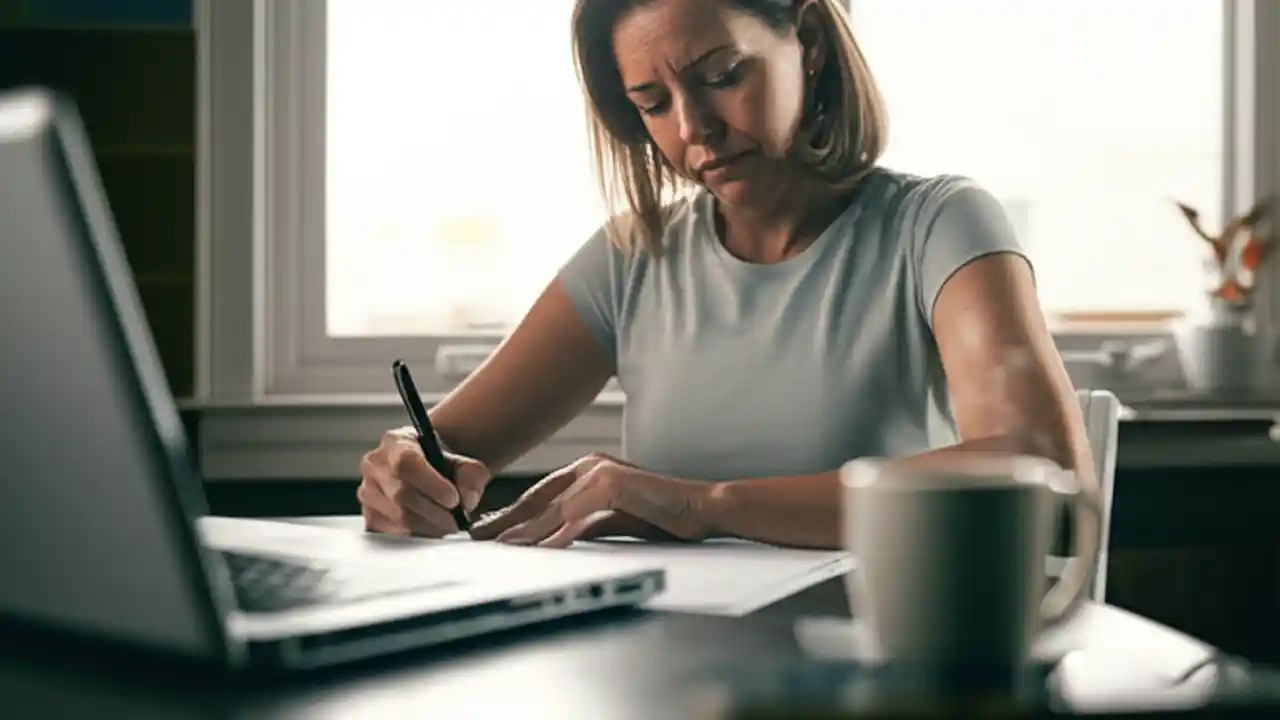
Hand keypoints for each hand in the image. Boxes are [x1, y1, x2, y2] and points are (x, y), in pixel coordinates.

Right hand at [358, 426, 490, 536]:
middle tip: (457, 521)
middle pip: (402, 495)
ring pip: (398, 517)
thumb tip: (468, 501)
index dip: (431, 485)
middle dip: (434, 513)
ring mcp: (368, 492)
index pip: (406, 463)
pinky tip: (431, 529)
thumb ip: (473, 477)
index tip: (454, 500)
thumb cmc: (444, 466)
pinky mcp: (369, 516)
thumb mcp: (464, 463)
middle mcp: (375, 465)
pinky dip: (416, 535)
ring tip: (447, 525)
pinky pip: (392, 533)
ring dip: (428, 526)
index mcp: (396, 442)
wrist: (428, 472)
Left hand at [469, 453, 711, 547]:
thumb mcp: (611, 520)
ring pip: (552, 507)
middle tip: (477, 539)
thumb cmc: (661, 516)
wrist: (701, 509)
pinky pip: (577, 514)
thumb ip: (582, 524)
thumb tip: (551, 540)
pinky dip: (557, 533)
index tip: (489, 534)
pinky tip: (540, 548)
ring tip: (499, 548)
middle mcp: (589, 467)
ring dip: (523, 530)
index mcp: (587, 471)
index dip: (512, 517)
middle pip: (538, 499)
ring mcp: (600, 473)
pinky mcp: (613, 485)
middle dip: (506, 522)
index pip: (540, 497)